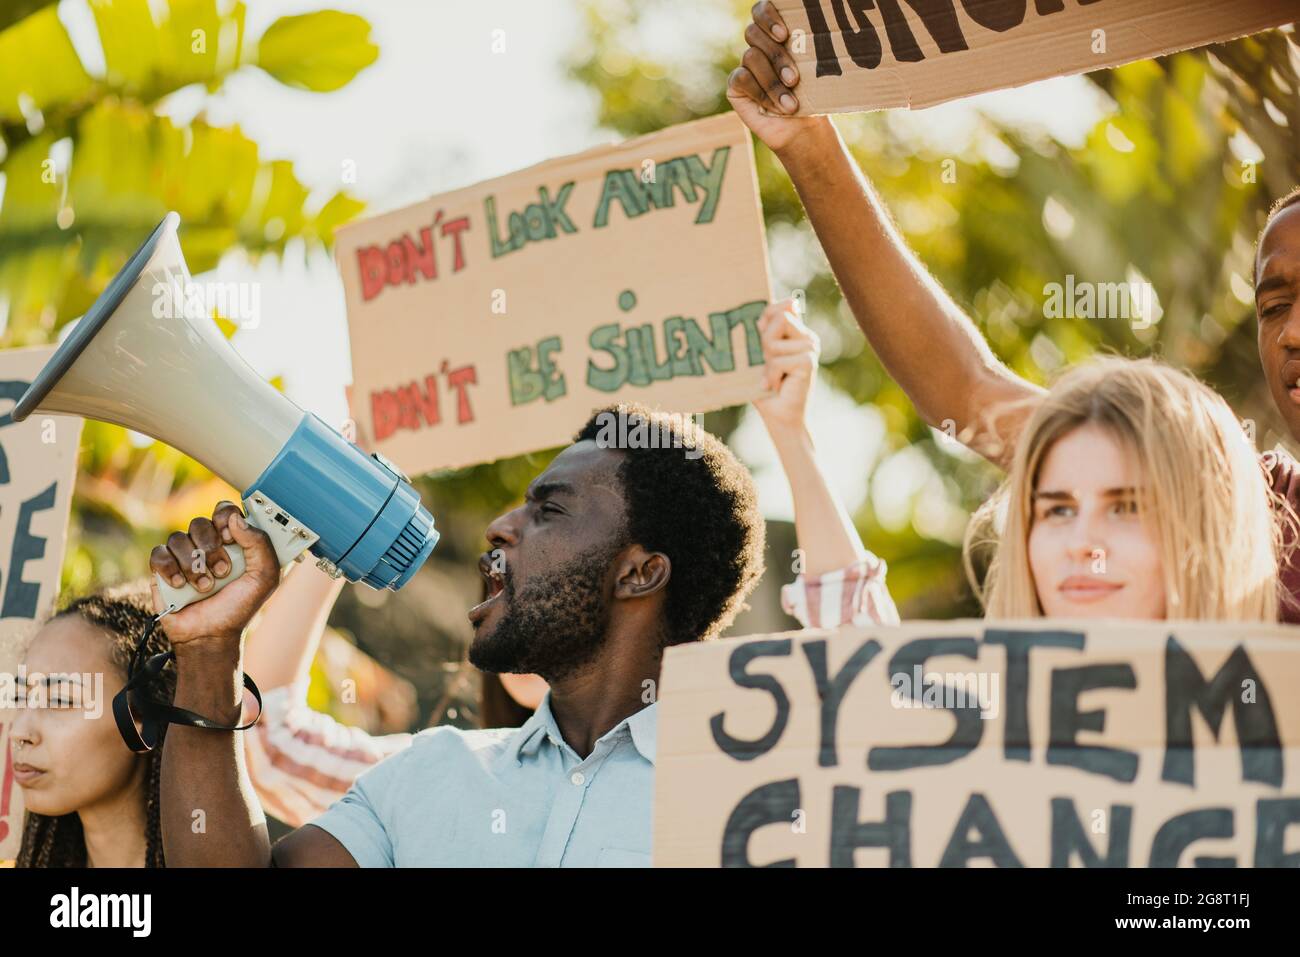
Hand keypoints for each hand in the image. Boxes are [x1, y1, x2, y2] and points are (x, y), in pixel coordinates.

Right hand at [148, 501, 280, 645]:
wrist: (211, 635)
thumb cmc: (239, 607)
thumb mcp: (264, 578)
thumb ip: (260, 544)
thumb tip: (236, 518)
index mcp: (232, 541)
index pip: (224, 511)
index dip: (225, 519)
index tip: (230, 538)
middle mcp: (206, 544)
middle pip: (200, 523)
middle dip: (211, 548)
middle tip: (222, 571)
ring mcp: (183, 556)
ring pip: (178, 538)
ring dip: (194, 565)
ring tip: (206, 587)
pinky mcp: (162, 569)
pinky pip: (159, 554)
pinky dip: (171, 570)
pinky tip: (181, 585)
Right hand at [726, 1, 827, 153]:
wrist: (804, 129)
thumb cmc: (813, 97)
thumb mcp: (815, 69)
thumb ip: (807, 46)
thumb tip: (818, 24)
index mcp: (777, 33)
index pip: (762, 10)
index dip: (768, 16)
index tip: (784, 34)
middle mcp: (759, 46)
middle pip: (754, 32)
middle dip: (776, 56)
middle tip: (793, 78)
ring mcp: (745, 64)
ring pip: (751, 57)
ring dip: (772, 82)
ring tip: (791, 103)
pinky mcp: (736, 85)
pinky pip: (742, 78)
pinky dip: (760, 93)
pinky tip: (775, 107)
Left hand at [754, 298, 819, 431]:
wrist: (779, 416)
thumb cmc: (766, 386)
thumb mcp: (760, 354)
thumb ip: (764, 330)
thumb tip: (779, 305)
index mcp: (797, 332)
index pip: (780, 308)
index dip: (765, 317)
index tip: (760, 334)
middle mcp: (807, 337)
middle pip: (779, 318)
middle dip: (763, 341)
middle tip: (766, 362)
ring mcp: (810, 348)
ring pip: (773, 342)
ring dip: (765, 363)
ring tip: (772, 377)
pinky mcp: (809, 362)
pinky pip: (777, 360)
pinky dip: (770, 376)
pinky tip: (775, 386)